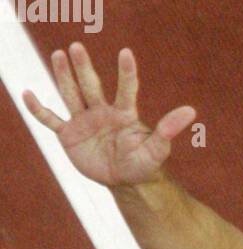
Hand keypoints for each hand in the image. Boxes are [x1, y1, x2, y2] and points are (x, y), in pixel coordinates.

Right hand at [21, 43, 195, 186]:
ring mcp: (84, 121)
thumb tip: (191, 111)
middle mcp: (102, 112)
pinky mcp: (69, 135)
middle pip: (91, 85)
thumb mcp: (157, 150)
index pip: (126, 89)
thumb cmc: (144, 164)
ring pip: (71, 94)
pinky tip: (27, 94)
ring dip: (63, 76)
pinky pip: (50, 120)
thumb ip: (168, 130)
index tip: (127, 53)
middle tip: (76, 47)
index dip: (126, 72)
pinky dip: (38, 109)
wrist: (128, 182)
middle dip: (84, 67)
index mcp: (124, 114)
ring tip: (58, 54)